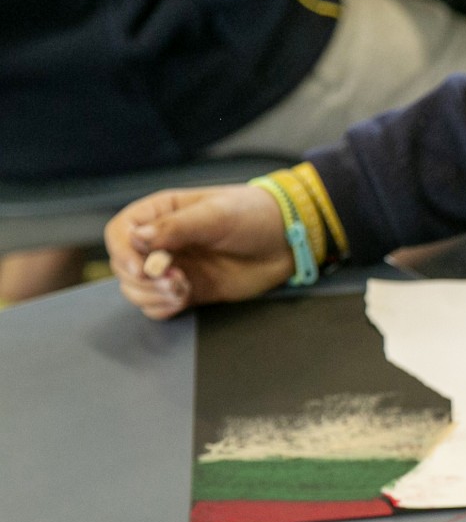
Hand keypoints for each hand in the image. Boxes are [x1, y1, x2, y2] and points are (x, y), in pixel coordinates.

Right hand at [105, 185, 291, 318]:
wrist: (287, 240)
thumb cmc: (253, 216)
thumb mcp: (216, 215)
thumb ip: (176, 227)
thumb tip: (136, 237)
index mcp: (160, 214)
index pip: (121, 233)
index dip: (123, 253)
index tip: (143, 268)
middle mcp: (161, 242)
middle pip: (124, 266)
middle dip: (142, 279)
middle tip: (174, 280)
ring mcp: (173, 268)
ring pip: (137, 289)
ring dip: (151, 296)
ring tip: (181, 290)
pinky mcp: (189, 290)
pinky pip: (159, 305)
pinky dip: (162, 307)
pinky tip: (182, 300)